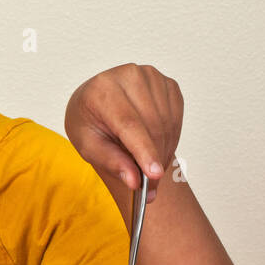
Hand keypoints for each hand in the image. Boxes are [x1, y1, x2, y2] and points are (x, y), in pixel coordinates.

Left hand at [63, 63, 182, 203]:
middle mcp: (128, 76)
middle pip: (152, 125)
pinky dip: (170, 139)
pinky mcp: (167, 83)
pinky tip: (155, 146)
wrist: (97, 102)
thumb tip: (135, 181)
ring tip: (148, 167)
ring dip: (163, 152)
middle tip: (151, 189)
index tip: (154, 175)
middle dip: (154, 160)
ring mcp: (151, 77)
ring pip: (167, 124)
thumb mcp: (88, 146)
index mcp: (102, 89)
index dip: (144, 150)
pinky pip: (176, 118)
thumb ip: (111, 162)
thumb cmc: (90, 122)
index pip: (129, 123)